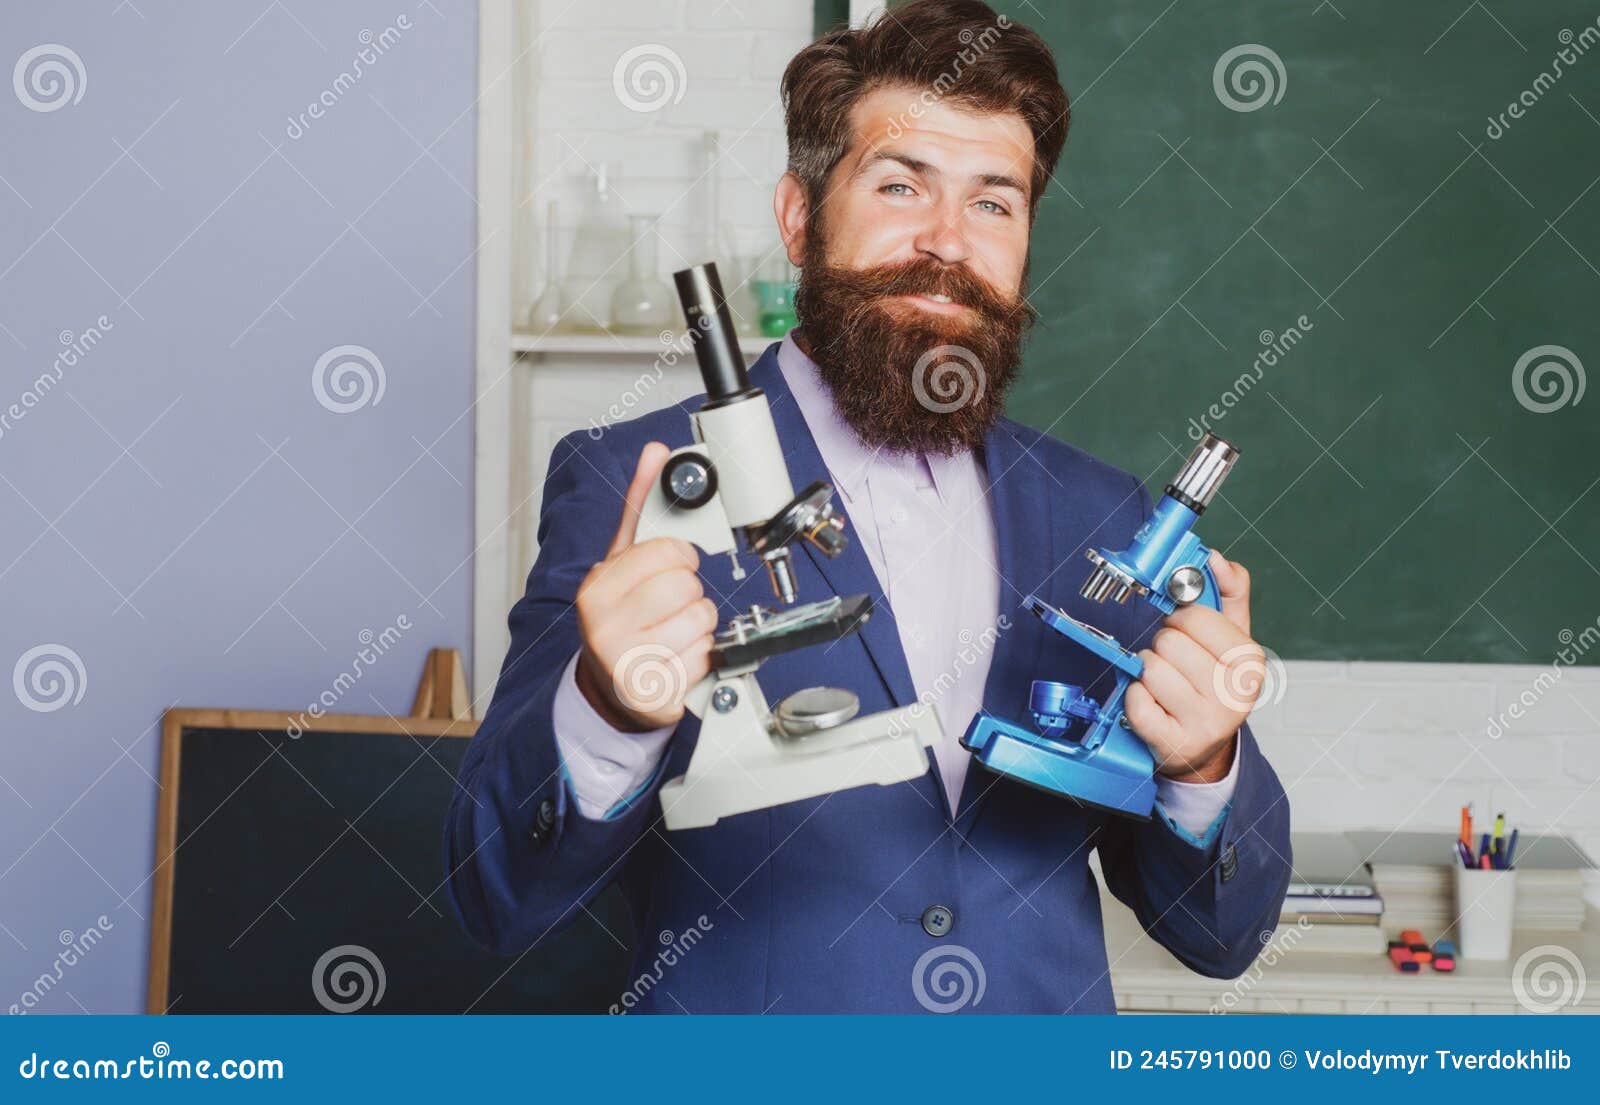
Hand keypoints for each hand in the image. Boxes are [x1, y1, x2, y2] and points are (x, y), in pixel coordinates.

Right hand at [574, 442, 717, 731]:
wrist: (611, 687)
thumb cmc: (621, 616)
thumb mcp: (622, 561)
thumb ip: (640, 506)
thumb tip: (656, 454)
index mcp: (597, 587)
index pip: (667, 551)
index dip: (681, 556)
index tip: (673, 565)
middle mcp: (605, 626)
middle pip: (687, 586)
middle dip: (690, 591)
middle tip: (671, 602)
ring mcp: (627, 663)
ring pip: (703, 620)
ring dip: (700, 624)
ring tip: (674, 629)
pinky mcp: (654, 693)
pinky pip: (707, 657)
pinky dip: (702, 656)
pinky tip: (678, 655)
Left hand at [1124, 551, 1260, 783]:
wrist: (1202, 745)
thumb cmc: (1212, 683)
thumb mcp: (1230, 636)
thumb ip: (1228, 590)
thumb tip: (1215, 557)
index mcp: (1250, 662)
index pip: (1195, 617)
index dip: (1181, 619)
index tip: (1186, 632)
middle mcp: (1234, 695)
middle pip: (1168, 642)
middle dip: (1163, 647)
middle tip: (1175, 664)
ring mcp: (1206, 723)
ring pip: (1149, 670)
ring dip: (1147, 673)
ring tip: (1165, 687)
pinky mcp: (1175, 744)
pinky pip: (1135, 701)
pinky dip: (1135, 698)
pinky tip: (1154, 706)